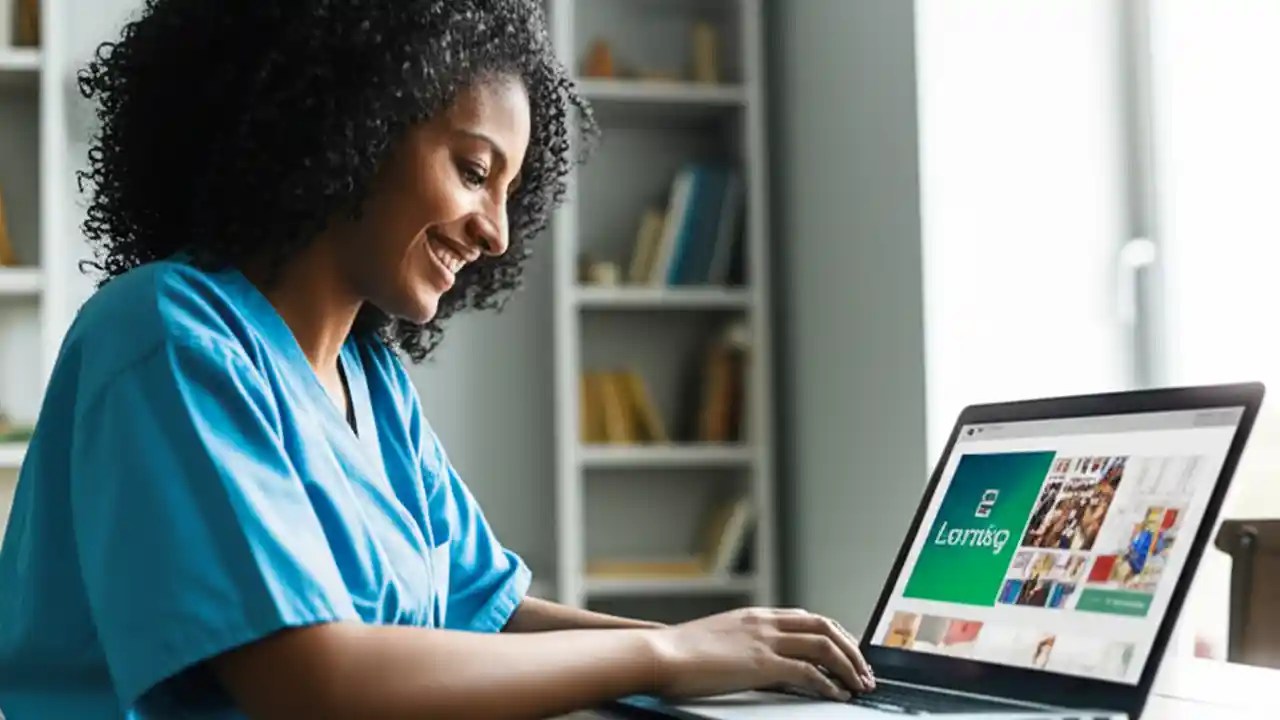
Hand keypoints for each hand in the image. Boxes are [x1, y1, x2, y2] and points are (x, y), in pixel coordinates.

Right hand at [648, 607, 874, 701]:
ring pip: (824, 645)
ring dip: (848, 666)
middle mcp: (765, 623)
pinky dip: (829, 684)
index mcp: (755, 616)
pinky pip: (808, 672)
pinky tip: (837, 695)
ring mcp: (765, 641)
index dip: (834, 634)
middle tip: (864, 670)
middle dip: (851, 648)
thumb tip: (760, 663)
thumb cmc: (678, 653)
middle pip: (825, 626)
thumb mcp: (718, 640)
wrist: (660, 654)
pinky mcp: (762, 664)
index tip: (847, 651)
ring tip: (860, 685)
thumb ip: (743, 644)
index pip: (807, 617)